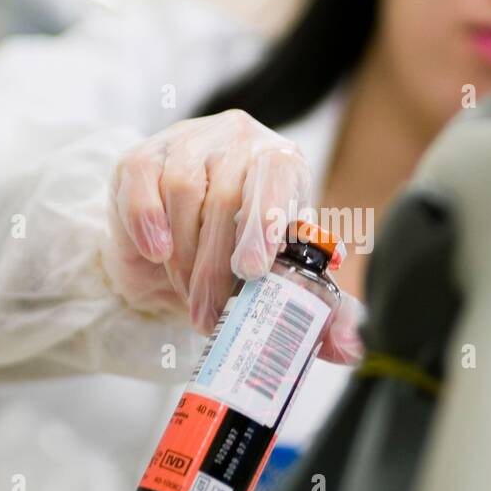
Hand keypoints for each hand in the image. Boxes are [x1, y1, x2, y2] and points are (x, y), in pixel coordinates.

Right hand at [107, 108, 364, 362]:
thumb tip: (349, 349)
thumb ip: (321, 311)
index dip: (266, 220)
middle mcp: (237, 141)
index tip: (253, 269)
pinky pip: (142, 181)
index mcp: (282, 163)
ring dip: (184, 255)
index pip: (276, 177)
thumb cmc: (238, 256)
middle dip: (218, 265)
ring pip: (183, 191)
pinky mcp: (141, 157)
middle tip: (214, 314)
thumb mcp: (285, 279)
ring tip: (189, 296)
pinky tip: (156, 252)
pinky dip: (147, 221)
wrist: (175, 251)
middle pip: (226, 194)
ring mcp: (187, 142)